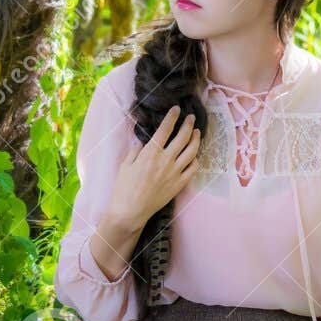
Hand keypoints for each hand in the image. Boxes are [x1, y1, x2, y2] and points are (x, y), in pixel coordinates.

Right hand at [108, 103, 201, 229]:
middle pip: (183, 137)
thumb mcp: (125, 164)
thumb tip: (142, 140)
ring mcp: (174, 173)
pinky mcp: (179, 184)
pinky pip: (192, 169)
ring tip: (196, 132)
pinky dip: (195, 159)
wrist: (130, 211)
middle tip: (191, 117)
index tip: (176, 109)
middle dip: (188, 124)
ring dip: (196, 139)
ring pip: (191, 151)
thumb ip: (135, 150)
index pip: (165, 129)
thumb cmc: (123, 188)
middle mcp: (165, 160)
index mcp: (151, 153)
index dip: (172, 116)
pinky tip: (194, 155)